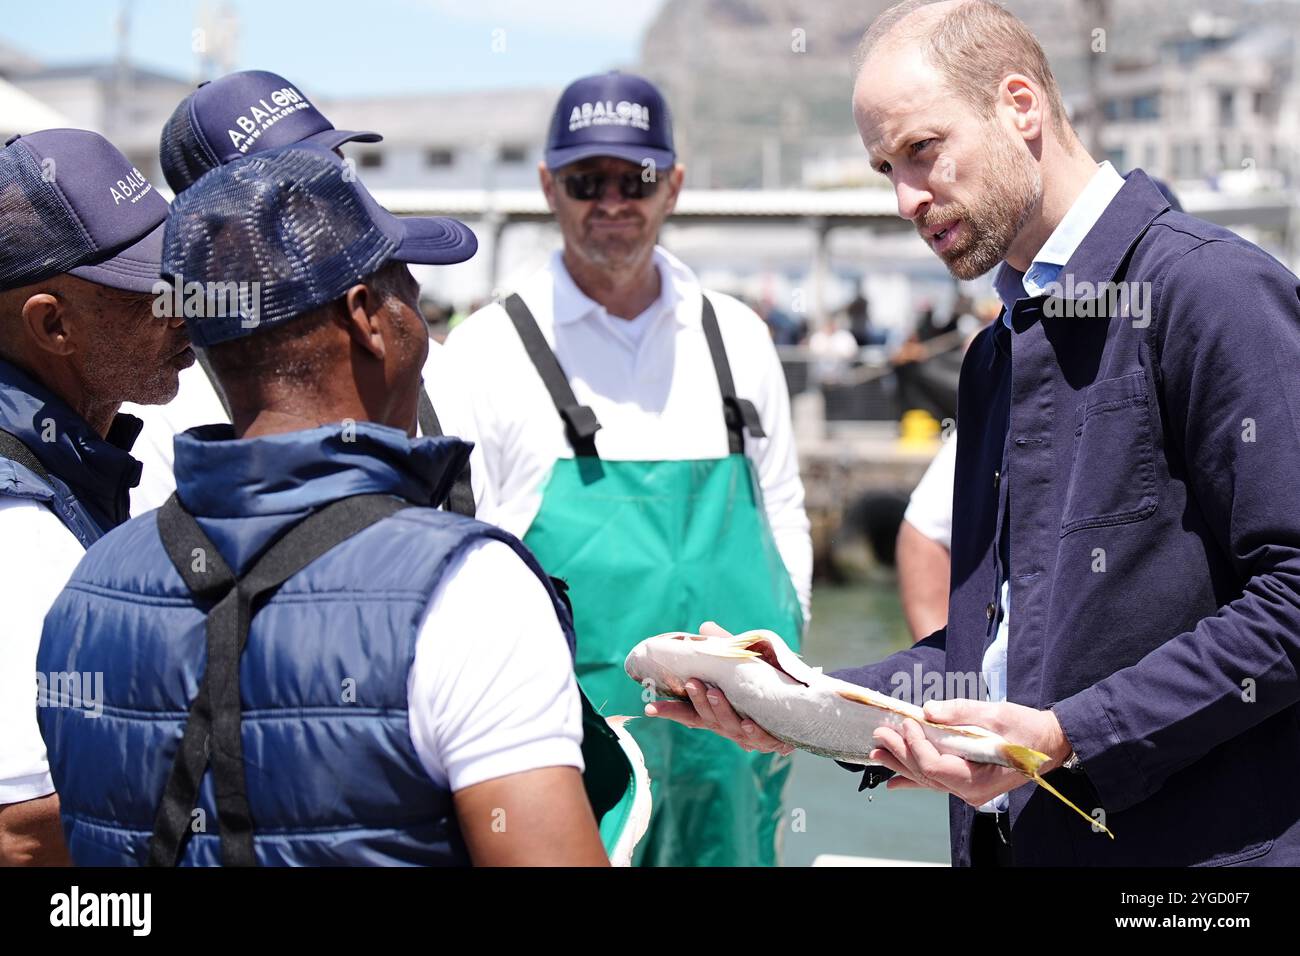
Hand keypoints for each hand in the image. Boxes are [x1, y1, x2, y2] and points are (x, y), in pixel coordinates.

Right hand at [642, 621, 793, 755]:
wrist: (804, 705)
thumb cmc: (766, 682)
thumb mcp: (744, 663)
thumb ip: (724, 648)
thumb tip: (705, 627)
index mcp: (717, 711)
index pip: (688, 713)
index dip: (670, 711)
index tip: (650, 708)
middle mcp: (728, 725)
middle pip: (706, 717)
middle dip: (698, 700)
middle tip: (692, 683)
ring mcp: (747, 735)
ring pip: (729, 726)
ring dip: (721, 710)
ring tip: (716, 693)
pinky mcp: (771, 740)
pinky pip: (760, 739)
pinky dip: (753, 732)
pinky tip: (748, 723)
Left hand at [869, 699, 1070, 807]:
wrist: (1049, 743)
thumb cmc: (1027, 729)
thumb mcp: (997, 714)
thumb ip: (961, 712)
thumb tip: (928, 711)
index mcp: (978, 779)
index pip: (936, 767)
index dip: (916, 746)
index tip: (907, 722)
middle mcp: (969, 791)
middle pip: (926, 774)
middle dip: (900, 753)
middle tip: (879, 734)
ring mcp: (967, 789)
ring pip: (927, 778)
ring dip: (901, 764)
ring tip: (877, 752)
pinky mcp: (966, 780)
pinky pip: (935, 780)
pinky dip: (914, 777)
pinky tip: (893, 781)